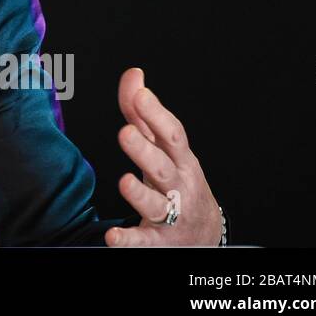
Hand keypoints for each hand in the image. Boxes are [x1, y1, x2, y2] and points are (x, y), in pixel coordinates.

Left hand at [104, 67, 221, 246]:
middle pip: (162, 167)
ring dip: (139, 194)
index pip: (172, 135)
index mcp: (180, 159)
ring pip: (156, 204)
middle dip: (145, 151)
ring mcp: (171, 214)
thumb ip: (143, 113)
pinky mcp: (159, 240)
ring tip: (124, 182)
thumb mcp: (165, 147)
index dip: (157, 114)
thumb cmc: (177, 179)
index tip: (141, 94)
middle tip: (125, 132)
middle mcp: (178, 185)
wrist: (203, 233)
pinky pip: (144, 241)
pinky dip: (129, 240)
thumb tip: (133, 74)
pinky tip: (112, 237)